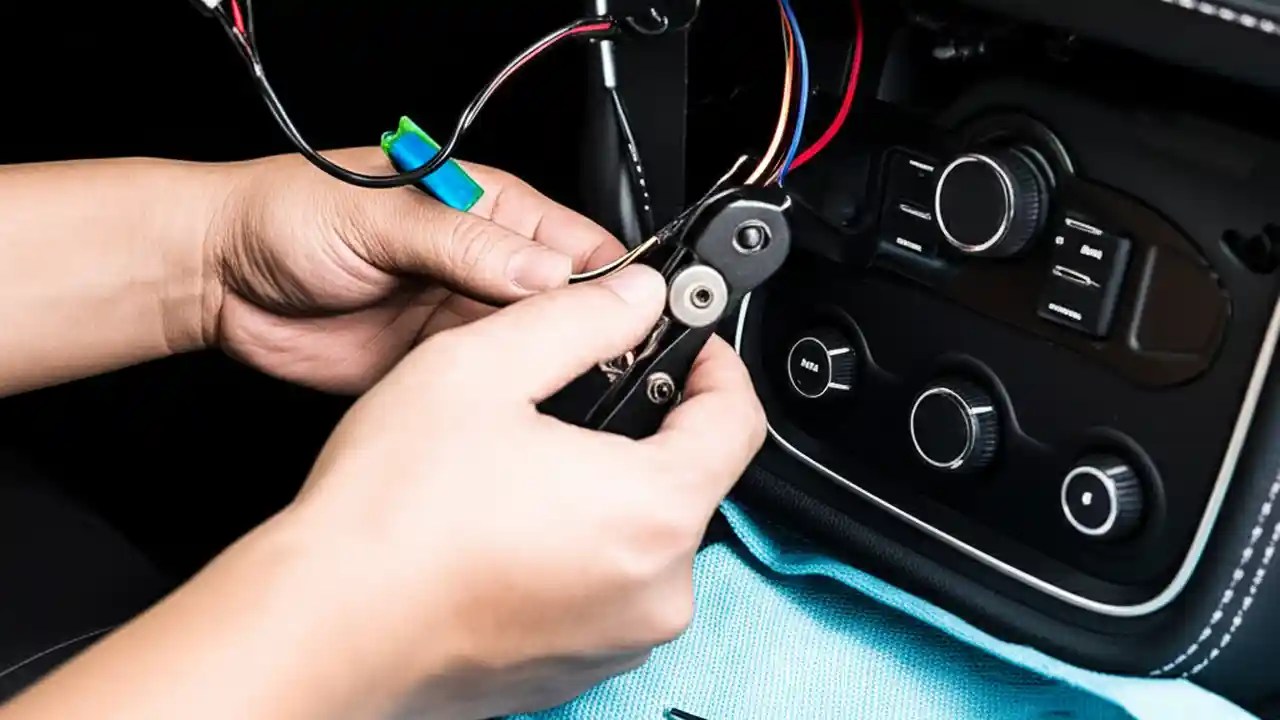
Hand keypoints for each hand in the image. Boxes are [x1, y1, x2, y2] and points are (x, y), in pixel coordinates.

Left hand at [205, 148, 622, 392]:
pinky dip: (509, 403)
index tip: (637, 314)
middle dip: (595, 335)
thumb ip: (466, 245)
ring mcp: (461, 321)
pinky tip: (524, 417)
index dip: (613, 279)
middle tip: (617, 370)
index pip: (575, 245)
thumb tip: (545, 273)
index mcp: (487, 211)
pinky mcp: (436, 369)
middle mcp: (484, 268)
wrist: (219, 278)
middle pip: (566, 307)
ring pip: (534, 353)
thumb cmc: (288, 217)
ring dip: (554, 373)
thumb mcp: (383, 218)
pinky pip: (489, 387)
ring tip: (577, 398)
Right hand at [282, 265, 766, 718]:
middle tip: (579, 397)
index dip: (715, 365)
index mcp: (653, 513)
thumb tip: (638, 299)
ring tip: (526, 466)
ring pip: (644, 535)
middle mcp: (656, 592)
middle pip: (689, 479)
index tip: (686, 345)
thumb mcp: (481, 369)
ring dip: (605, 490)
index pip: (738, 421)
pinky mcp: (579, 668)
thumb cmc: (387, 518)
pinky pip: (607, 587)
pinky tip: (508, 526)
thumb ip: (578, 319)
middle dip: (646, 428)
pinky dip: (577, 549)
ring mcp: (619, 639)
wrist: (321, 630)